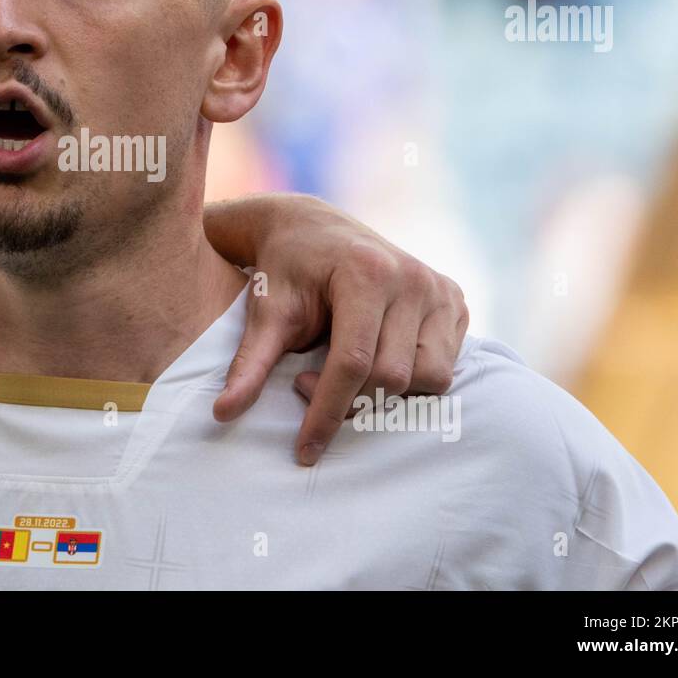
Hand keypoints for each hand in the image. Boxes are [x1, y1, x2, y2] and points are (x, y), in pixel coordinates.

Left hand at [211, 195, 468, 464]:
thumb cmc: (284, 270)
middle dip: (350, 400)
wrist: (310, 226)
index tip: (305, 450)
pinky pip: (446, 364)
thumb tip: (222, 413)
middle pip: (392, 376)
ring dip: (386, 392)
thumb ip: (250, 363)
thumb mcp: (265, 312)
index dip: (327, 412)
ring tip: (342, 371)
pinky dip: (412, 377)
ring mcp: (439, 288)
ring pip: (429, 378)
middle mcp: (411, 277)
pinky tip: (376, 358)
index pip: (354, 363)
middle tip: (303, 384)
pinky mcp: (454, 300)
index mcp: (366, 271)